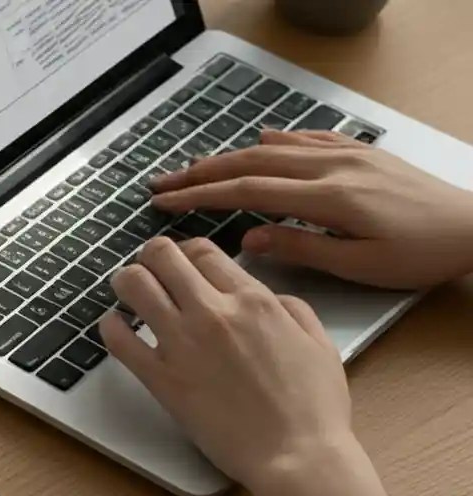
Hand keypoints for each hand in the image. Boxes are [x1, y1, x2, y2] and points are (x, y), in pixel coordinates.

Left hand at [100, 236, 357, 494]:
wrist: (296, 456)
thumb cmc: (313, 408)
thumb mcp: (320, 343)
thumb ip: (291, 309)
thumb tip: (268, 296)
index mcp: (252, 300)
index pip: (203, 251)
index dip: (187, 251)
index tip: (181, 261)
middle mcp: (212, 313)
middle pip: (162, 256)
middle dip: (151, 256)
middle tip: (150, 269)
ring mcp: (182, 344)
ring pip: (134, 285)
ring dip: (126, 282)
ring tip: (129, 293)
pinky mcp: (161, 379)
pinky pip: (119, 339)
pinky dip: (110, 325)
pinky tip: (115, 326)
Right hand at [151, 130, 472, 288]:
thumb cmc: (422, 255)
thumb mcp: (360, 265)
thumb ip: (302, 248)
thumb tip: (251, 239)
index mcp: (330, 198)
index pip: (250, 192)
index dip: (203, 196)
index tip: (167, 202)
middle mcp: (334, 167)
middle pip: (252, 163)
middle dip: (202, 172)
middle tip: (163, 183)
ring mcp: (348, 155)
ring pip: (275, 148)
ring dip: (230, 156)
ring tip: (196, 166)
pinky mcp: (362, 154)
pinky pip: (309, 138)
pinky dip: (278, 139)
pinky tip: (261, 139)